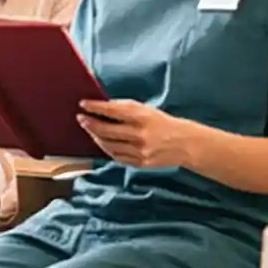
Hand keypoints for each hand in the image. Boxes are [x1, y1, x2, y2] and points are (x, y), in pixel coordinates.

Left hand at [77, 99, 191, 167]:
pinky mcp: (140, 163)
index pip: (112, 110)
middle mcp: (140, 134)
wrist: (186, 144)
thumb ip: (125, 109)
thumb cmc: (163, 123)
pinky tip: (101, 142)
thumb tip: (101, 106)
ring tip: (89, 129)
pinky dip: (106, 148)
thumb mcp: (146, 110)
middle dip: (90, 124)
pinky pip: (117, 156)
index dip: (95, 107)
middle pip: (106, 130)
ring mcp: (140, 151)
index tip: (83, 104)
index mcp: (142, 117)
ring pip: (108, 145)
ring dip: (95, 136)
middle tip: (81, 118)